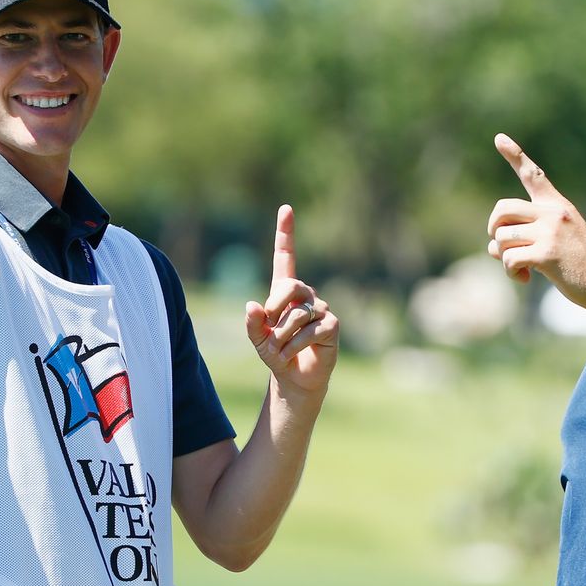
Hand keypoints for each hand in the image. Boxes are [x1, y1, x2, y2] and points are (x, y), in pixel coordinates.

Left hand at [245, 204, 338, 395]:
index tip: (286, 208)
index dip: (286, 233)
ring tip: (279, 350)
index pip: (286, 256)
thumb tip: (253, 305)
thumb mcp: (257, 338)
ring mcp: (322, 309)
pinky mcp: (332, 326)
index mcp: (285, 291)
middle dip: (275, 306)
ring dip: (281, 337)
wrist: (295, 377)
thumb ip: (252, 322)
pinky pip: (310, 331)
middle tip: (268, 326)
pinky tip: (291, 354)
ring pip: (297, 315)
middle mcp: (306, 295)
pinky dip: (293, 346)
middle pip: (291, 285)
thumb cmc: (276, 352)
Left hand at [486, 133, 585, 312]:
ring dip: (504, 257)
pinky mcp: (547, 254)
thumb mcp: (560, 241)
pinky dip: (511, 272)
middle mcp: (553, 213)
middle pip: (502, 208)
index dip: (514, 155)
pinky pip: (509, 258)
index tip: (499, 138)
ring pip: (501, 238)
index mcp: (558, 206)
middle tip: (503, 247)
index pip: (533, 175)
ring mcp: (550, 232)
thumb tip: (491, 246)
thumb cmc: (584, 266)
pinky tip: (525, 278)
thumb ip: (529, 236)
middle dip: (494, 229)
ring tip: (522, 268)